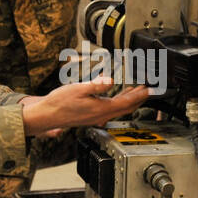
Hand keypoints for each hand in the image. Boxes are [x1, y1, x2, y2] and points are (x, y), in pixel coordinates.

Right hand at [21, 78, 150, 136]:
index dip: (140, 95)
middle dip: (139, 97)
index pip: (127, 103)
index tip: (150, 88)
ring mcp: (97, 117)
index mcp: (101, 109)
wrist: (47, 115)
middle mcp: (101, 115)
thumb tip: (112, 80)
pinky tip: (117, 95)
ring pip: (119, 108)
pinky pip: (111, 108)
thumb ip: (97, 85)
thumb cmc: (60, 103)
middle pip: (127, 107)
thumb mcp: (78, 89)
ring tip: (137, 89)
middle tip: (149, 88)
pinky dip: (119, 101)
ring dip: (130, 99)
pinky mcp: (92, 116)